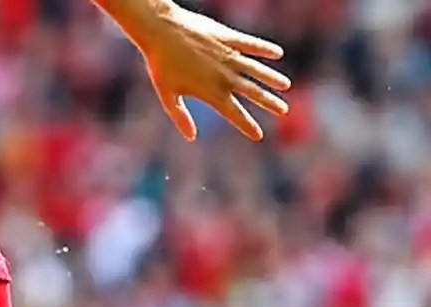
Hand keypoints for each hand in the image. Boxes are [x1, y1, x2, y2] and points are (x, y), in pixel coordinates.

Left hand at [132, 4, 290, 141]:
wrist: (160, 31)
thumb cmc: (160, 64)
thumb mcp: (167, 94)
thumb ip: (180, 116)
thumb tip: (191, 137)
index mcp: (210, 92)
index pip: (234, 113)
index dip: (247, 125)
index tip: (258, 136)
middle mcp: (224, 76)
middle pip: (252, 92)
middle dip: (269, 102)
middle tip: (284, 110)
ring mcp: (228, 56)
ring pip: (256, 70)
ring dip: (271, 78)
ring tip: (285, 85)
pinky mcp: (228, 37)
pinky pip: (251, 44)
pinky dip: (265, 49)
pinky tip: (278, 53)